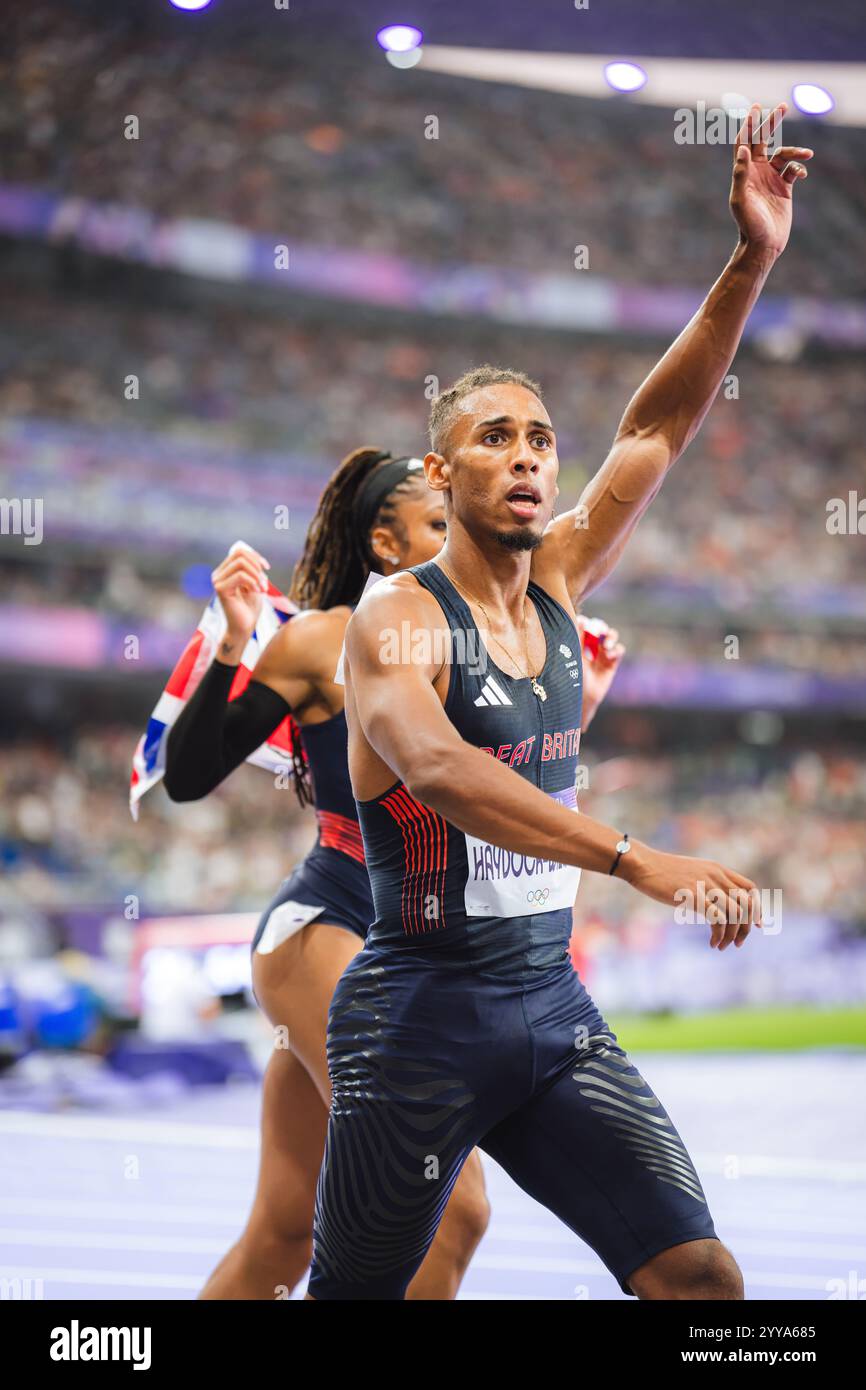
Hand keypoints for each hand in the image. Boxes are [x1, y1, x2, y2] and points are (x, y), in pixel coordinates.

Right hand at [211, 544, 269, 642]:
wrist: (245, 626)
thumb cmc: (249, 607)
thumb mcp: (254, 583)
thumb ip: (253, 569)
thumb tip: (255, 557)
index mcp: (224, 571)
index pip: (239, 552)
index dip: (255, 556)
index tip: (267, 567)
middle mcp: (218, 574)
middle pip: (239, 554)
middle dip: (256, 565)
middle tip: (264, 581)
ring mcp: (217, 581)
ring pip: (240, 563)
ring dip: (256, 574)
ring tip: (262, 588)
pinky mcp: (220, 589)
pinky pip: (240, 576)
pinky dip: (253, 582)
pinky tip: (257, 591)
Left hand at [578, 617, 624, 720]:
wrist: (580, 698)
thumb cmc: (571, 677)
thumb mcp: (573, 656)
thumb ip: (577, 639)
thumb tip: (582, 619)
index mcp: (578, 641)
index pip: (584, 624)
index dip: (586, 622)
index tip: (583, 623)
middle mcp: (591, 644)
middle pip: (599, 626)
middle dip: (600, 626)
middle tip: (599, 631)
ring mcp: (602, 652)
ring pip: (611, 635)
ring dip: (610, 637)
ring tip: (606, 646)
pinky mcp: (612, 662)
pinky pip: (619, 650)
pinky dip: (616, 650)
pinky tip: (609, 656)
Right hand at [622, 843, 761, 949]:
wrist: (644, 865)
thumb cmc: (662, 871)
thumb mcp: (691, 872)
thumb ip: (706, 882)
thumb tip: (713, 900)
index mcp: (718, 869)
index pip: (750, 888)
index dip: (756, 908)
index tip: (755, 925)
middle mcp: (716, 876)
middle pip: (746, 904)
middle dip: (746, 927)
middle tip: (738, 943)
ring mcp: (706, 886)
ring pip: (735, 914)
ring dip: (732, 935)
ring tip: (723, 946)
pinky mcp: (695, 897)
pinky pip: (718, 920)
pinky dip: (720, 935)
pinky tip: (712, 943)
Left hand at [729, 101, 812, 258]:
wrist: (763, 244)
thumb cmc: (748, 224)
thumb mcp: (740, 200)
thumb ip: (741, 174)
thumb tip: (743, 149)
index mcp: (745, 173)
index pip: (745, 143)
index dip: (749, 125)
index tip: (756, 108)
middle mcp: (757, 172)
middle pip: (764, 141)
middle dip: (772, 123)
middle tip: (782, 106)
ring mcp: (771, 179)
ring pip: (784, 154)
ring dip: (796, 151)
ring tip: (807, 154)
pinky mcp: (784, 188)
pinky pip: (794, 170)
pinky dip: (799, 168)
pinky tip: (802, 175)